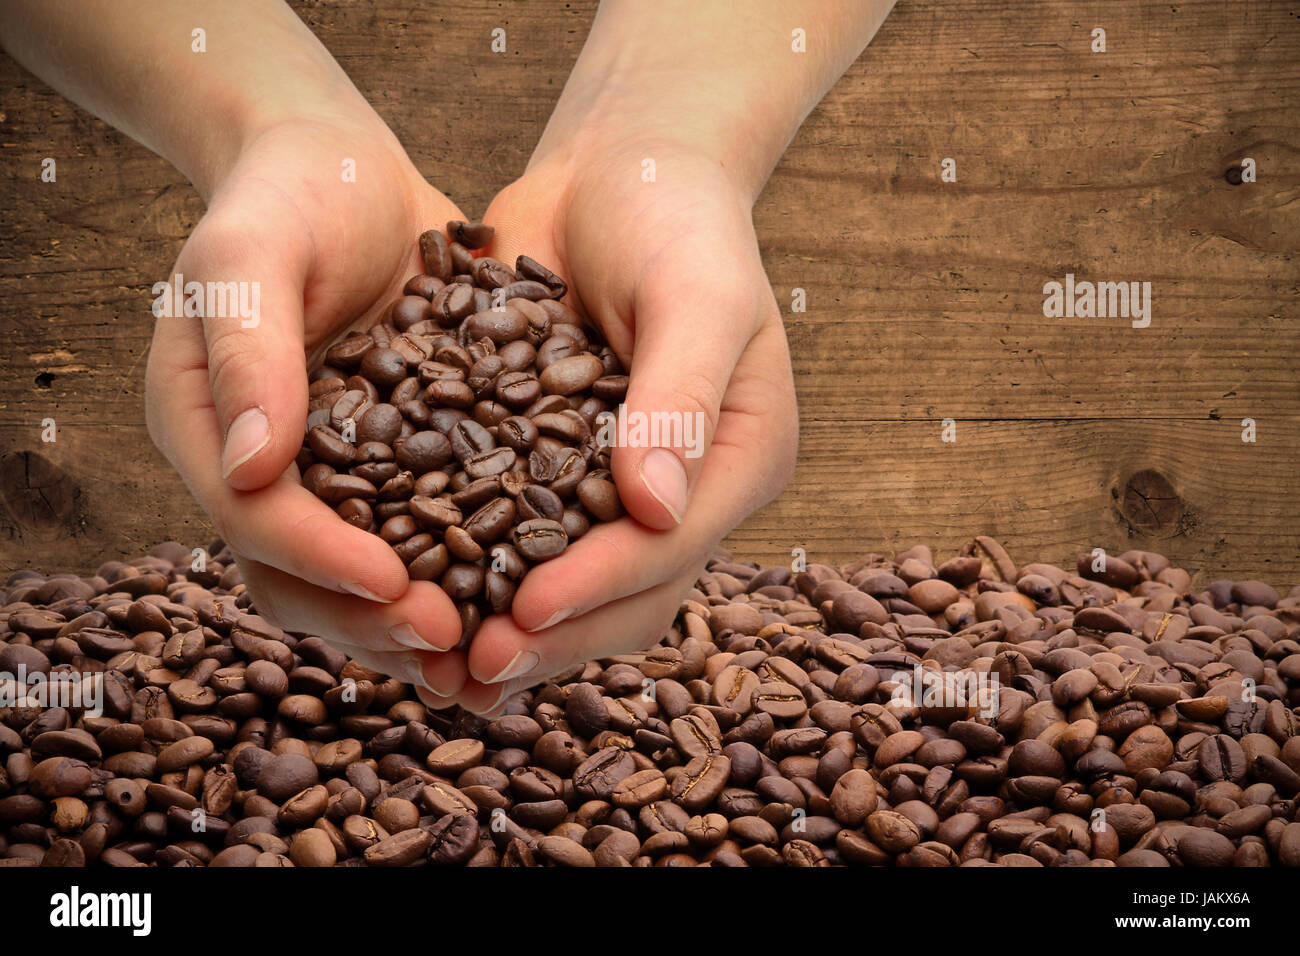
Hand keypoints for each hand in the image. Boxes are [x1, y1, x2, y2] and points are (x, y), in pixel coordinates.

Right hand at [144, 116, 469, 703]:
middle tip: (451, 642)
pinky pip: (421, 535)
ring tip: (489, 656)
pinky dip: (462, 574)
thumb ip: (249, 350)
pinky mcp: (393, 465)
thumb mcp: (253, 251)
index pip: (256, 519)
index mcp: (209, 427)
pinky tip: (523, 598)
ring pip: (362, 577)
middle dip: (374, 618)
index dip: (321, 559)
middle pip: (303, 577)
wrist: (347, 172)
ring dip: (419, 623)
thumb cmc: (288, 194)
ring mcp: (331, 473)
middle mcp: (264, 468)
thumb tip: (251, 469)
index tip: (395, 584)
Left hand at [438, 138, 797, 714]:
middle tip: (474, 668)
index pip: (670, 548)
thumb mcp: (695, 291)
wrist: (620, 171)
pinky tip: (419, 595)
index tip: (523, 614)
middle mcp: (686, 489)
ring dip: (514, 629)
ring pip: (577, 589)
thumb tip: (657, 511)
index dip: (598, 588)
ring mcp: (621, 486)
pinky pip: (524, 538)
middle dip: (553, 636)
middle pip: (627, 595)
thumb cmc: (674, 216)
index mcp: (738, 458)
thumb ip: (677, 394)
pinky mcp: (562, 469)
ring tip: (441, 665)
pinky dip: (481, 573)